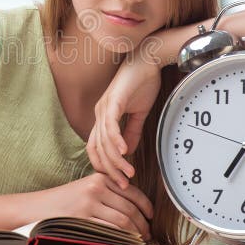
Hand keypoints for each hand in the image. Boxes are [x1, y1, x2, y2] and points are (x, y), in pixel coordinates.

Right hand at [27, 173, 153, 238]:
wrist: (38, 208)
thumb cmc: (63, 201)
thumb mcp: (86, 188)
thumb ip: (107, 193)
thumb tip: (134, 209)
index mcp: (99, 178)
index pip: (132, 192)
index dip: (146, 206)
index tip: (151, 216)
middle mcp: (96, 187)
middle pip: (130, 208)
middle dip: (143, 223)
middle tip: (148, 232)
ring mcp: (89, 203)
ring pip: (123, 220)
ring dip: (135, 232)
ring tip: (140, 239)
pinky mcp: (83, 218)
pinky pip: (110, 229)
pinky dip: (122, 237)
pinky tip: (126, 242)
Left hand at [86, 41, 162, 189]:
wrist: (147, 60)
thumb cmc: (142, 83)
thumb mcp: (138, 113)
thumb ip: (132, 132)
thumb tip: (128, 151)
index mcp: (103, 118)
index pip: (96, 148)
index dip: (105, 166)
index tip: (119, 180)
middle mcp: (99, 114)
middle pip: (98, 149)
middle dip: (110, 170)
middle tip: (123, 184)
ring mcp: (104, 107)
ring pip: (104, 141)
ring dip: (116, 160)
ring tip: (127, 173)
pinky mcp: (113, 100)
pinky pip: (110, 124)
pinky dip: (116, 140)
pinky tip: (124, 152)